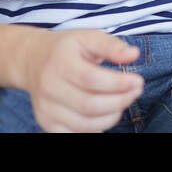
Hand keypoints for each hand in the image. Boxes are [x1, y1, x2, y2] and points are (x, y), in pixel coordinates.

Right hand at [21, 29, 143, 132]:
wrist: (33, 60)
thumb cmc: (66, 48)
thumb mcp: (88, 36)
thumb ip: (111, 45)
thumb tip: (133, 54)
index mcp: (60, 62)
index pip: (91, 79)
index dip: (118, 83)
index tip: (138, 81)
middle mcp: (49, 87)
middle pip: (89, 105)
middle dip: (120, 101)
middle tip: (136, 91)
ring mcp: (46, 109)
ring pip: (84, 124)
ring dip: (111, 116)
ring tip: (123, 102)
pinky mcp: (47, 123)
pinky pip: (75, 134)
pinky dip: (95, 129)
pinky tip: (107, 115)